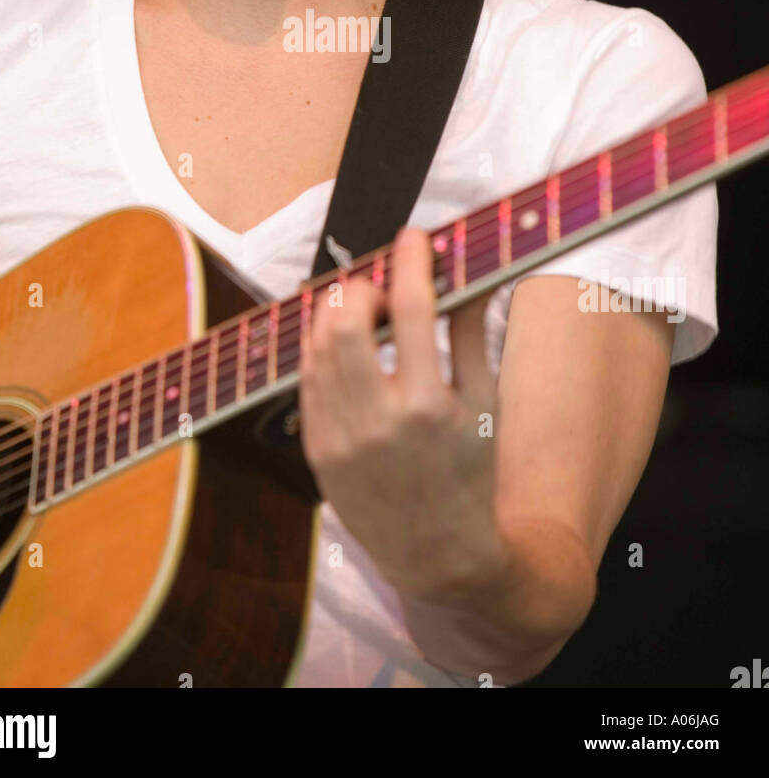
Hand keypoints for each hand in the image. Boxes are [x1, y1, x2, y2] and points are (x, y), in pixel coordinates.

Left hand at [299, 225, 501, 600]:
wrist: (438, 555)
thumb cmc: (470, 473)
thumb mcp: (485, 403)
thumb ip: (471, 331)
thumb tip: (469, 269)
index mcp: (429, 405)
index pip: (410, 307)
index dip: (411, 259)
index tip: (414, 237)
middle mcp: (377, 420)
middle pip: (346, 320)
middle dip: (362, 285)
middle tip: (382, 282)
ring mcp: (339, 437)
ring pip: (317, 344)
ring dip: (337, 311)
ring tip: (363, 309)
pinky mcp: (315, 450)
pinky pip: (306, 378)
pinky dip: (321, 348)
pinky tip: (345, 344)